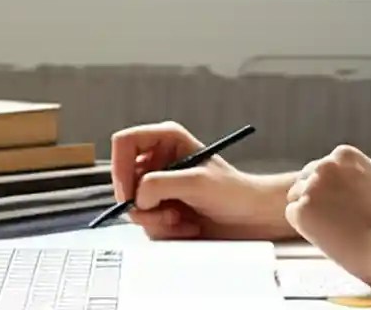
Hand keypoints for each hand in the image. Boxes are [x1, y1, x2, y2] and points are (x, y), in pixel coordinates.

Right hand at [111, 121, 279, 239]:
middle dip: (143, 204)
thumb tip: (137, 197)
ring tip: (182, 219)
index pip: (124, 143)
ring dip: (157, 220)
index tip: (129, 193)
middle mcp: (158, 161)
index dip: (119, 167)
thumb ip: (161, 184)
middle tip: (166, 213)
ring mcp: (158, 187)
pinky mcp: (161, 209)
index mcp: (166, 139)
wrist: (251, 218)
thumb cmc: (234, 192)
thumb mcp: (197, 182)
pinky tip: (187, 227)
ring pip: (133, 207)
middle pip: (123, 181)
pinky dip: (164, 230)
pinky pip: (145, 224)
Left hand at [285, 145, 370, 285]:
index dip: (331, 186)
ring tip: (331, 229)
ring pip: (296, 196)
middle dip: (317, 196)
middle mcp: (324, 166)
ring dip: (310, 211)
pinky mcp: (301, 212)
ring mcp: (310, 188)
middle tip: (332, 218)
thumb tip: (366, 172)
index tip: (341, 201)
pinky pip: (294, 216)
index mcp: (344, 156)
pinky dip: (305, 227)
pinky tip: (325, 236)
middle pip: (307, 178)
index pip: (324, 167)